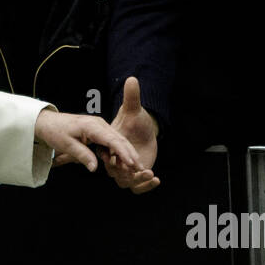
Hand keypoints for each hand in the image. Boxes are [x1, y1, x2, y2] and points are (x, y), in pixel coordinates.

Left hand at [34, 107, 149, 185]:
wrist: (48, 122)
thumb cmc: (56, 132)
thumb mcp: (66, 145)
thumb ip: (82, 156)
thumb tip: (95, 168)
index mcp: (92, 126)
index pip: (112, 140)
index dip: (124, 153)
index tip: (132, 163)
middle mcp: (99, 124)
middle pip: (119, 140)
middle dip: (131, 154)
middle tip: (141, 169)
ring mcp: (100, 126)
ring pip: (118, 140)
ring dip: (127, 153)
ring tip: (136, 167)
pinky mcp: (98, 130)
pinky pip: (112, 141)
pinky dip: (119, 151)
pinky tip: (124, 161)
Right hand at [99, 77, 158, 193]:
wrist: (145, 132)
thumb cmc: (136, 121)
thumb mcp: (134, 109)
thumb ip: (131, 97)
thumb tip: (132, 78)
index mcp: (108, 145)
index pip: (108, 153)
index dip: (114, 157)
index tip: (122, 158)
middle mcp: (114, 159)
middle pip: (114, 171)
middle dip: (125, 171)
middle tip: (138, 168)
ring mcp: (124, 169)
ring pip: (124, 181)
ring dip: (136, 180)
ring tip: (149, 173)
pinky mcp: (134, 175)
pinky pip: (136, 186)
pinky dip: (145, 186)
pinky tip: (156, 179)